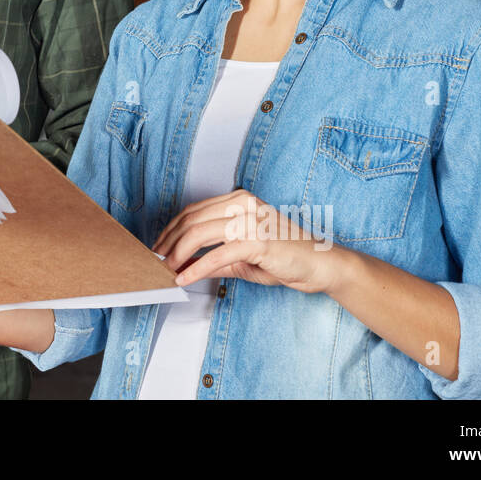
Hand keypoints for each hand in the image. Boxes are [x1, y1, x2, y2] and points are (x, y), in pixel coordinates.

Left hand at [151, 188, 344, 294]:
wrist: (323, 265)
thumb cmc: (287, 258)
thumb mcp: (244, 257)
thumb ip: (215, 258)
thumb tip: (185, 266)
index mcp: (239, 200)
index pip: (194, 210)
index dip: (171, 229)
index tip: (159, 247)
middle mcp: (243, 203)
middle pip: (192, 220)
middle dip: (169, 242)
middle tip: (157, 261)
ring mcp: (251, 219)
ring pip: (199, 233)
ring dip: (178, 254)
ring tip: (167, 270)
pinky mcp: (258, 240)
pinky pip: (217, 255)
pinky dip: (196, 268)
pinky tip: (185, 279)